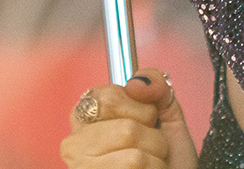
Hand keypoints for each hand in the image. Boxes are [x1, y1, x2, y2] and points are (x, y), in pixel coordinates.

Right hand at [61, 68, 197, 168]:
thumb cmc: (168, 157)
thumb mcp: (166, 113)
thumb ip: (155, 86)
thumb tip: (137, 82)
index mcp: (86, 119)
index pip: (107, 97)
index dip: (139, 108)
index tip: (146, 118)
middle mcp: (75, 145)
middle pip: (126, 130)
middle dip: (152, 138)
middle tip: (150, 147)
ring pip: (135, 157)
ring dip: (155, 160)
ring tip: (150, 165)